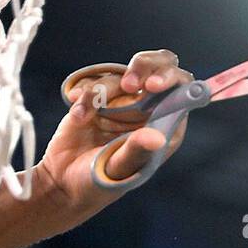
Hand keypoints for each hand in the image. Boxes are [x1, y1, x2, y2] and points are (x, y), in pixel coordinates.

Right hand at [37, 48, 192, 207]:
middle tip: (128, 84)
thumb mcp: (119, 169)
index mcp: (166, 124)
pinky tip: (78, 117)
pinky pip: (95, 81)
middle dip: (144, 67)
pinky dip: (85, 96)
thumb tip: (157, 138)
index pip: (182, 90)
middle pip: (161, 65)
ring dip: (103, 90)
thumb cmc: (101, 182)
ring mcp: (124, 99)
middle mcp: (150, 107)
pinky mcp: (100, 96)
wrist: (65, 182)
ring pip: (122, 74)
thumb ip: (137, 150)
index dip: (171, 80)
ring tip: (84, 118)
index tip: (153, 86)